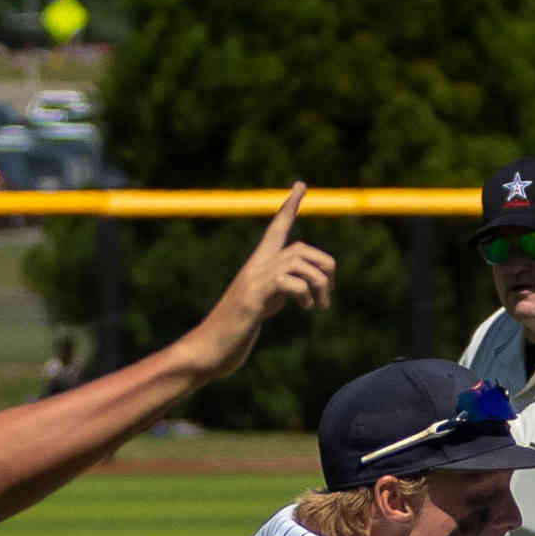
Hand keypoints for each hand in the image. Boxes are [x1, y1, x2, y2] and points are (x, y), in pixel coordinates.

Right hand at [183, 185, 332, 365]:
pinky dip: (305, 294)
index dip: (289, 207)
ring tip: (319, 307)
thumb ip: (275, 293)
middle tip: (327, 296)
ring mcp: (253, 281)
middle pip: (301, 248)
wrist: (207, 350)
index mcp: (257, 268)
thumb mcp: (261, 308)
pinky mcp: (253, 298)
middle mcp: (255, 268)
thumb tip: (296, 290)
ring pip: (299, 263)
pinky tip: (305, 308)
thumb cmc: (232, 333)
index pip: (276, 229)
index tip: (300, 185)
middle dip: (325, 267)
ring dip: (319, 285)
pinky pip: (290, 282)